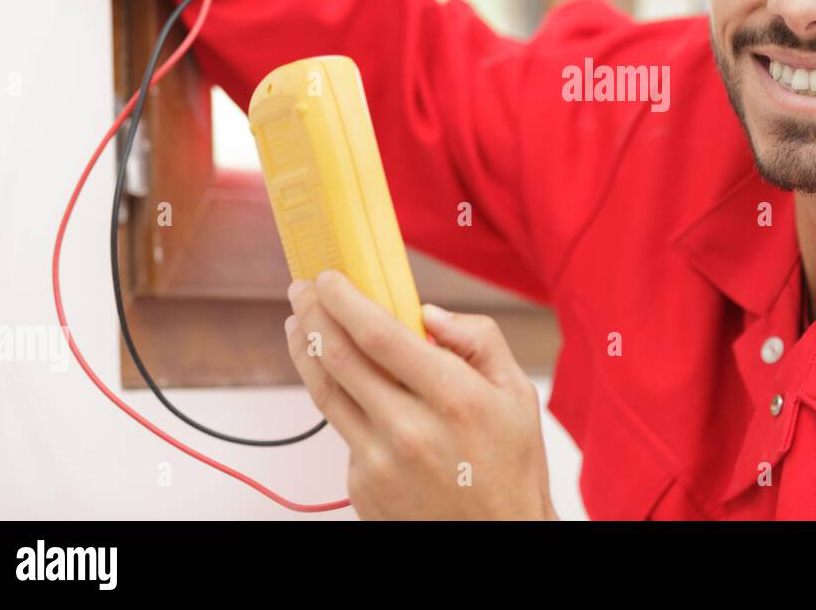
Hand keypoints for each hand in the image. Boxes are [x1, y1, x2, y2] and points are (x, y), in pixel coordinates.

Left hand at [285, 270, 558, 520]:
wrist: (497, 538)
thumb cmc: (511, 463)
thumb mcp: (516, 393)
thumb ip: (479, 340)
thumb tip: (428, 314)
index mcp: (454, 399)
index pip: (380, 335)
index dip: (345, 300)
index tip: (329, 277)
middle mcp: (410, 430)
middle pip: (338, 359)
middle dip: (313, 314)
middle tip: (302, 289)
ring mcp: (379, 463)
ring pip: (325, 393)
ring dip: (305, 350)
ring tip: (299, 325)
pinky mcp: (361, 486)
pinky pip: (343, 431)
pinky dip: (340, 400)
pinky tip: (348, 386)